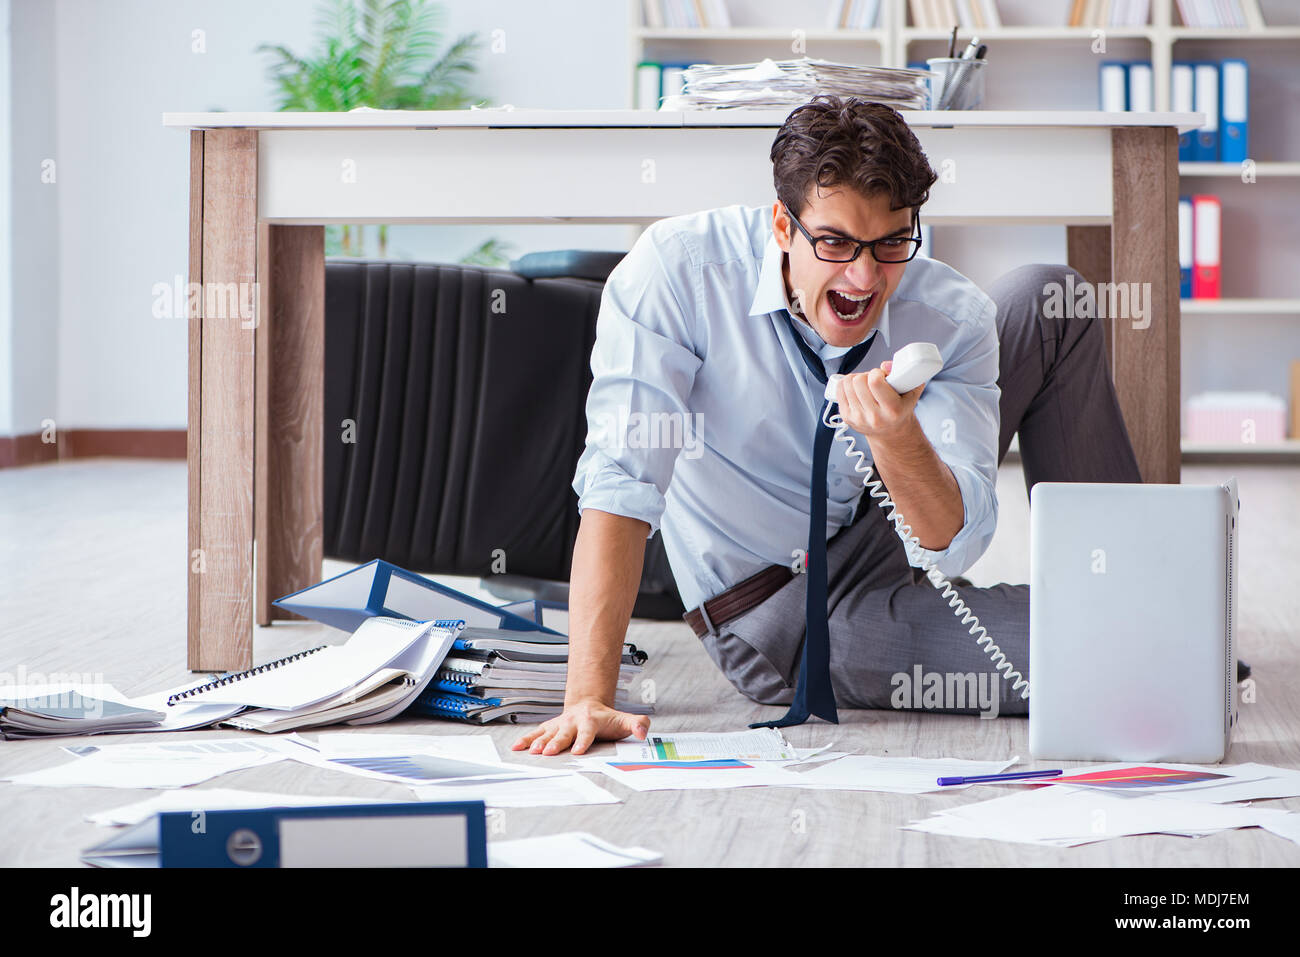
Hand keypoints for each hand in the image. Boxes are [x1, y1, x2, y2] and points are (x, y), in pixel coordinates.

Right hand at [510, 698, 650, 755]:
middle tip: (549, 752)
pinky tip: (517, 747)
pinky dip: (526, 740)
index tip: (577, 751)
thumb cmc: (607, 719)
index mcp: (590, 721)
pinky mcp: (550, 727)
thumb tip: (643, 731)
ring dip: (539, 742)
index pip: (587, 732)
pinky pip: (536, 733)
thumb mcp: (624, 720)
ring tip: (532, 752)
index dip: (582, 741)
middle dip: (556, 743)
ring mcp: (560, 724)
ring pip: (548, 733)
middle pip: (564, 733)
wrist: (589, 705)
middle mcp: (573, 722)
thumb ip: (637, 724)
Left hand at [833, 359, 924, 440]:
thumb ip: (904, 374)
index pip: (874, 382)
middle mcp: (874, 416)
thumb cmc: (901, 410)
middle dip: (866, 375)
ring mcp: (858, 418)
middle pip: (858, 381)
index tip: (881, 376)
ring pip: (847, 383)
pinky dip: (847, 385)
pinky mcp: (847, 417)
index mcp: (892, 410)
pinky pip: (839, 389)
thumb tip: (885, 365)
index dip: (877, 373)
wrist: (890, 432)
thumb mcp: (911, 392)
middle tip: (873, 381)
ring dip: (856, 379)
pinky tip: (857, 390)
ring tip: (865, 386)